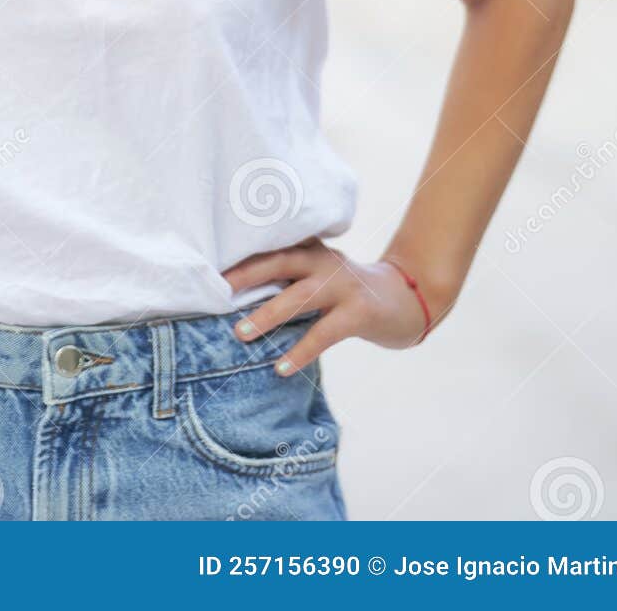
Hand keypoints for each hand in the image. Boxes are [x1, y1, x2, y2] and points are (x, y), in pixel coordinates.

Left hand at [221, 238, 445, 376]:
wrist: (407, 299)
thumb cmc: (348, 293)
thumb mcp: (320, 278)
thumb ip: (289, 280)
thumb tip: (238, 298)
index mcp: (311, 250)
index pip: (272, 247)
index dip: (242, 255)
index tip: (209, 266)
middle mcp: (324, 261)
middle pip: (280, 262)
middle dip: (247, 276)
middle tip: (217, 291)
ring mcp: (343, 285)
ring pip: (299, 297)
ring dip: (267, 315)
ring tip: (239, 334)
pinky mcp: (359, 311)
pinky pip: (325, 332)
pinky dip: (301, 350)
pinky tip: (281, 368)